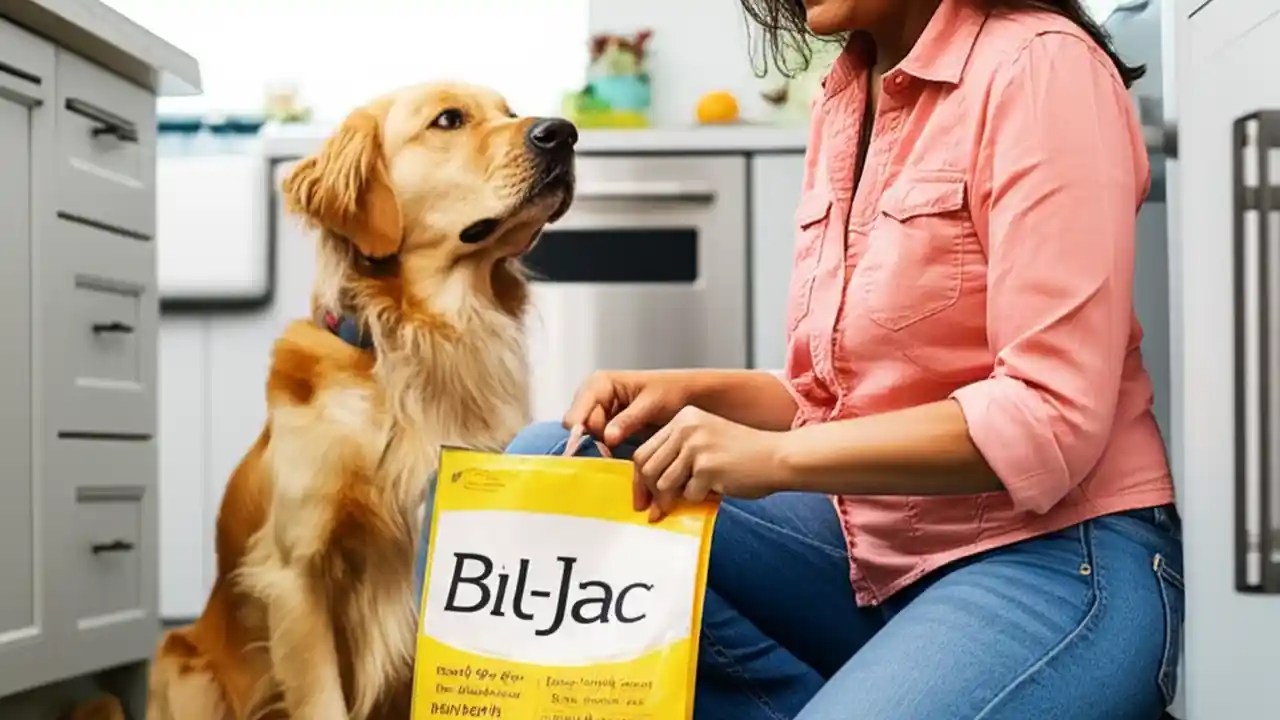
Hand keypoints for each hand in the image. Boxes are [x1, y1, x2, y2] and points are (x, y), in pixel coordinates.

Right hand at [563, 370, 698, 447]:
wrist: (688, 396)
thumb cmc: (672, 392)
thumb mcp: (651, 404)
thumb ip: (628, 420)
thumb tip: (607, 437)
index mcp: (598, 384)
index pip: (576, 415)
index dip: (582, 434)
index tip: (601, 448)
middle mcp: (592, 397)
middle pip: (578, 429)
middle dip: (592, 443)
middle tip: (613, 454)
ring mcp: (598, 413)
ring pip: (586, 439)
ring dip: (599, 450)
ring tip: (619, 455)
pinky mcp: (606, 428)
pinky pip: (597, 444)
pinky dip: (606, 452)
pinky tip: (619, 456)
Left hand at [632, 406, 788, 520]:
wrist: (778, 456)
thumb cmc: (744, 454)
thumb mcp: (705, 442)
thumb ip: (676, 457)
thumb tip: (647, 490)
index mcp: (683, 418)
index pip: (643, 451)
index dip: (639, 480)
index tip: (642, 499)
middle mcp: (686, 427)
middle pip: (647, 468)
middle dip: (652, 494)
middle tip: (660, 509)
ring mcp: (696, 446)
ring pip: (664, 484)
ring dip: (678, 497)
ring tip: (699, 491)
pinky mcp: (707, 467)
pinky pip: (689, 495)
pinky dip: (701, 499)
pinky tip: (718, 487)